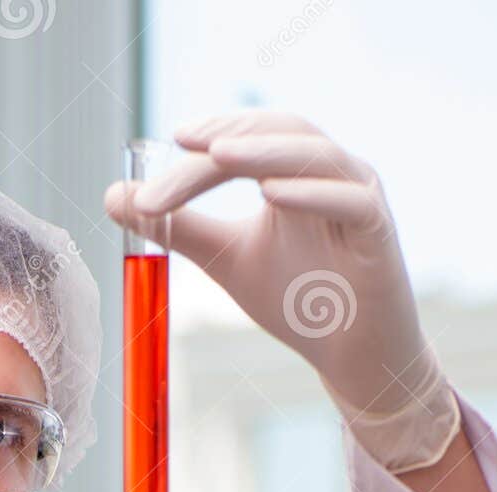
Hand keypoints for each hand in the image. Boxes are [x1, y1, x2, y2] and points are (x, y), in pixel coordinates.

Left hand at [105, 109, 458, 471]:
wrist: (350, 354)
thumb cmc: (298, 301)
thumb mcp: (226, 260)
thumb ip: (179, 228)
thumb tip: (117, 199)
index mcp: (294, 173)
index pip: (251, 140)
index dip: (216, 132)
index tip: (172, 138)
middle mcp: (330, 174)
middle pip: (279, 135)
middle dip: (228, 141)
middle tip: (180, 148)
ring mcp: (359, 199)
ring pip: (317, 156)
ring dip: (264, 152)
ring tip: (218, 157)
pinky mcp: (379, 233)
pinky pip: (351, 202)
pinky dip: (311, 193)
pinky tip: (270, 194)